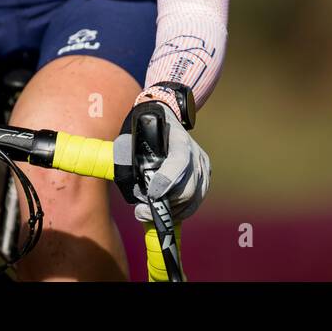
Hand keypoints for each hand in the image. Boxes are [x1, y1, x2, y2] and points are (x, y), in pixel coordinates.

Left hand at [113, 100, 210, 222]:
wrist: (166, 117)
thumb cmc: (146, 129)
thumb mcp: (136, 136)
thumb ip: (128, 157)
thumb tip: (126, 185)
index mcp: (178, 140)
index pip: (179, 162)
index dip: (167, 180)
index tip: (151, 195)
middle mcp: (195, 154)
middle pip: (187, 189)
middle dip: (164, 206)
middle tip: (141, 211)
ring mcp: (203, 166)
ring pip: (192, 199)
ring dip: (170, 212)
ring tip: (149, 212)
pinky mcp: (205, 177)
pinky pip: (195, 202)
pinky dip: (179, 211)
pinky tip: (165, 212)